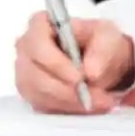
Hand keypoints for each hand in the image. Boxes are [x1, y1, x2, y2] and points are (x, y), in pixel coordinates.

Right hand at [14, 11, 134, 113]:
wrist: (102, 62)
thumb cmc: (98, 42)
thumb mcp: (108, 37)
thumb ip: (102, 50)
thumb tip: (91, 72)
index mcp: (39, 26)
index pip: (37, 44)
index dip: (55, 63)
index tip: (80, 77)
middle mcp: (26, 49)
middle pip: (34, 75)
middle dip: (67, 90)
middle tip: (97, 96)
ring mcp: (26, 74)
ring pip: (39, 95)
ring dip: (71, 102)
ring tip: (100, 102)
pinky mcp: (32, 95)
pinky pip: (44, 107)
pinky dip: (69, 109)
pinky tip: (90, 106)